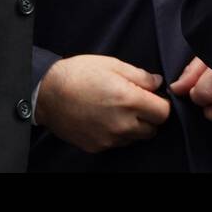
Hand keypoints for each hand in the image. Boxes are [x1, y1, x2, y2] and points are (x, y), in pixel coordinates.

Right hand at [33, 54, 170, 152]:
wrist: (47, 93)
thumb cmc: (79, 74)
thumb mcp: (114, 65)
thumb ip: (140, 76)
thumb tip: (157, 83)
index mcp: (129, 101)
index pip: (163, 113)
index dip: (161, 104)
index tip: (153, 97)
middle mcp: (121, 124)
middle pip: (153, 129)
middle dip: (150, 117)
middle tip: (137, 103)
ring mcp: (108, 138)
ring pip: (136, 138)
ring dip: (135, 127)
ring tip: (119, 110)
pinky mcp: (96, 147)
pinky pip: (117, 144)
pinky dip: (118, 134)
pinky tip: (106, 119)